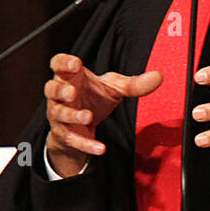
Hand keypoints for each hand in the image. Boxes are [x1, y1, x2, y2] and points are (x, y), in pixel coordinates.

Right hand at [44, 53, 161, 176]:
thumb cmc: (93, 98)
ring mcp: (60, 115)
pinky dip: (86, 144)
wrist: (84, 126)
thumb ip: (133, 84)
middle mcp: (61, 95)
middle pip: (51, 88)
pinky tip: (100, 147)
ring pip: (59, 114)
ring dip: (72, 115)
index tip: (75, 64)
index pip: (58, 63)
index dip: (63, 62)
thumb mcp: (113, 88)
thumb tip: (158, 77)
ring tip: (88, 116)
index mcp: (70, 77)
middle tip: (73, 91)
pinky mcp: (65, 135)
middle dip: (60, 90)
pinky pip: (73, 139)